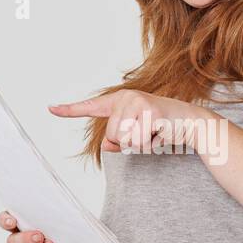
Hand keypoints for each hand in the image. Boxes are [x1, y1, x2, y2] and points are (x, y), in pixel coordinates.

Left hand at [48, 91, 212, 153]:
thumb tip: (107, 146)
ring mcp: (138, 102)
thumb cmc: (161, 129)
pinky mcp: (150, 111)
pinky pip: (137, 141)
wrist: (191, 123)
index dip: (70, 110)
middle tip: (148, 133)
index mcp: (119, 101)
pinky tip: (160, 133)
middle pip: (112, 136)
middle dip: (130, 143)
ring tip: (154, 132)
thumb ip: (118, 141)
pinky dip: (150, 144)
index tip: (51, 108)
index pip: (91, 106)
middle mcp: (126, 97)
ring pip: (124, 140)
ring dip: (140, 144)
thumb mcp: (136, 136)